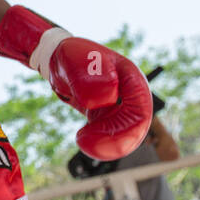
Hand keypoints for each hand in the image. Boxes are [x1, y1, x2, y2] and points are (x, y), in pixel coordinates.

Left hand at [0, 5, 151, 160]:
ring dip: (107, 144)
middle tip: (83, 141)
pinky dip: (100, 142)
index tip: (89, 133)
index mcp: (131, 78)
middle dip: (114, 141)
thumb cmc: (70, 55)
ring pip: (124, 135)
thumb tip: (106, 98)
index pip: (140, 111)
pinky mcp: (108, 117)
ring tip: (81, 140)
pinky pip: (111, 135)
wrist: (59, 58)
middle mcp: (131, 95)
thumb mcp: (75, 59)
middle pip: (135, 128)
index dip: (121, 129)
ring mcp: (121, 106)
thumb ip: (89, 75)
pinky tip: (82, 138)